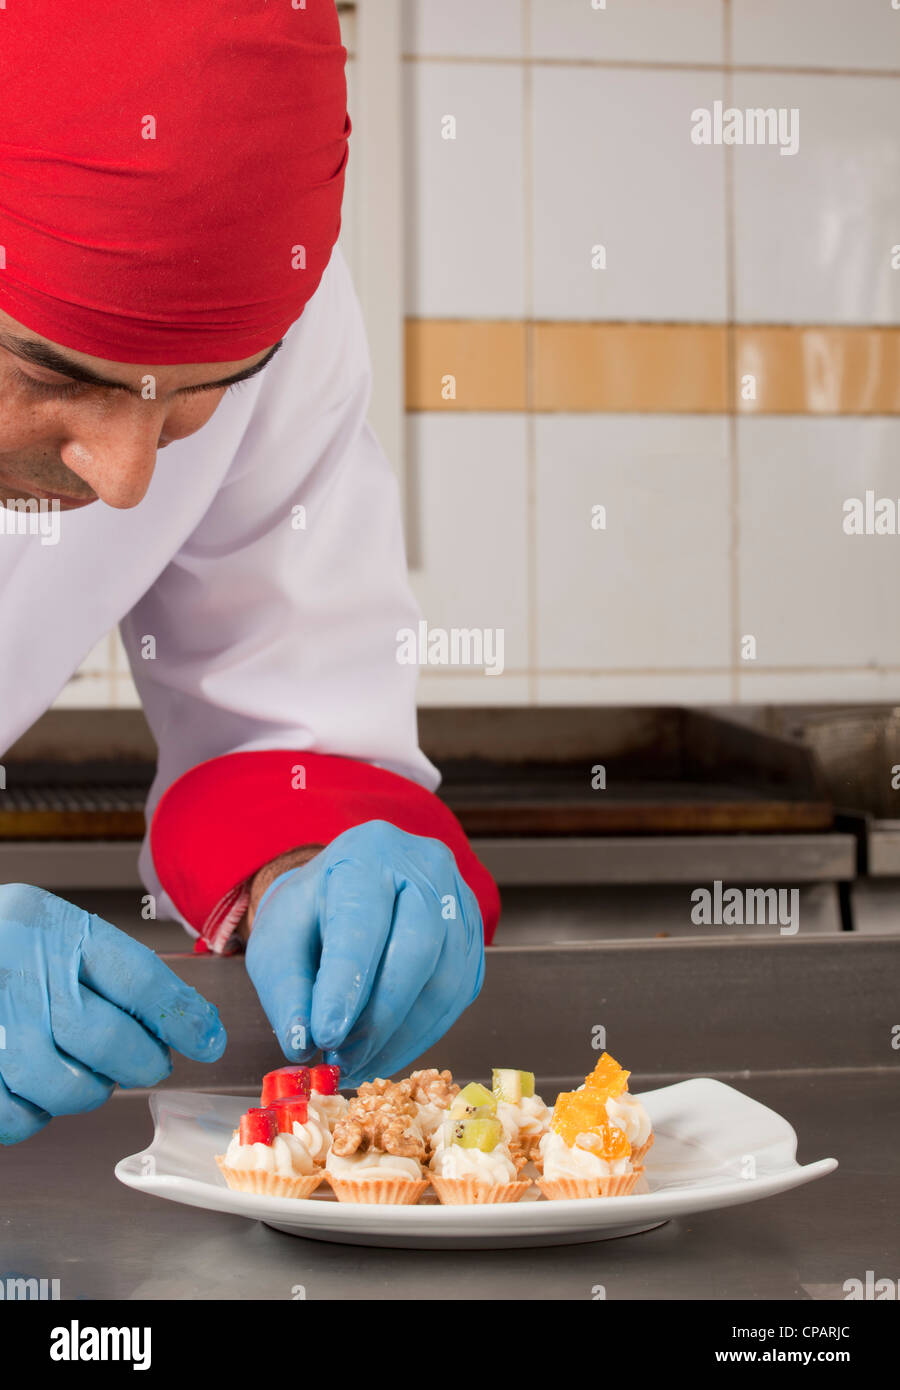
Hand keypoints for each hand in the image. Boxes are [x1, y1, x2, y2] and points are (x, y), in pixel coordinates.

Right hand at [0, 883, 225, 1144]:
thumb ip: (107, 965)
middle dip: (140, 1060)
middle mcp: (15, 967)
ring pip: (60, 1083)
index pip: (135, 975)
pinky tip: (41, 1093)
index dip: (180, 1015)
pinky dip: (35, 1114)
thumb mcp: (49, 926)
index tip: (207, 1039)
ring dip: (88, 1090)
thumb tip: (183, 1017)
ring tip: (91, 1075)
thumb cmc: (3, 941)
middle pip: (103, 1035)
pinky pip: (11, 1113)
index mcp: (47, 923)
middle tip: (150, 1062)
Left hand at [245, 820, 484, 1086]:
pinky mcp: (474, 935)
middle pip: (417, 945)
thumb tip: (303, 1042)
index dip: (346, 982)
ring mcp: (458, 899)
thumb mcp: (278, 940)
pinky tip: (387, 1050)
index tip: (325, 1035)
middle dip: (379, 1016)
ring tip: (359, 1062)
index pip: (362, 918)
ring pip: (445, 978)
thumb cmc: (313, 913)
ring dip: (401, 1035)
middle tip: (344, 1060)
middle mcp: (423, 867)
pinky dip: (422, 1033)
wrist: (350, 891)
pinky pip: (458, 994)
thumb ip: (287, 989)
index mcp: (366, 854)